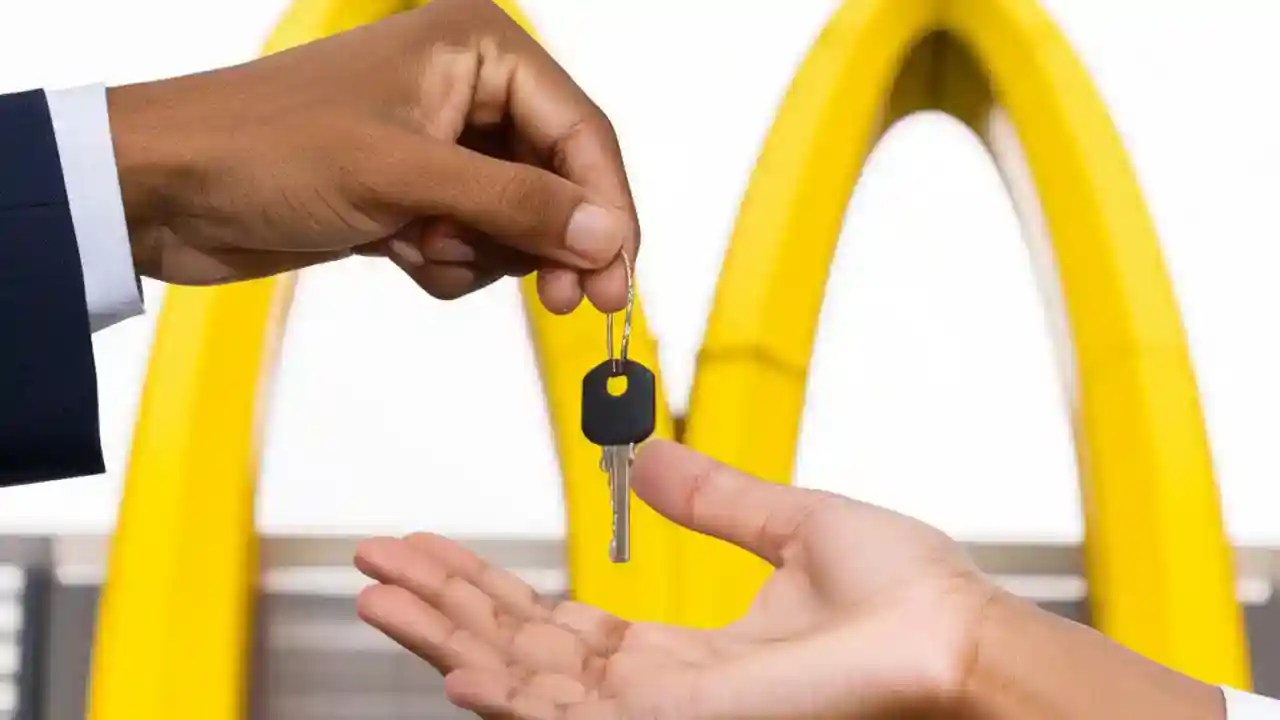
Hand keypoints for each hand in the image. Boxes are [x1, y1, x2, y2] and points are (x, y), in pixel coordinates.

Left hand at [107, 0, 637, 312]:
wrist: (166, 188)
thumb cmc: (267, 148)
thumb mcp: (404, 175)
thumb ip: (514, 205)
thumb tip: (606, 235)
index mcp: (478, 47)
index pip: (580, 132)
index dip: (606, 209)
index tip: (616, 279)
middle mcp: (471, 88)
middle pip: (558, 179)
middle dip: (550, 240)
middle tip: (568, 300)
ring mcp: (442, 143)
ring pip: (518, 218)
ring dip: (482, 252)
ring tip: (421, 245)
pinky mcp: (416, 192)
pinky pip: (474, 241)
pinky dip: (448, 261)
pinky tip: (398, 251)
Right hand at [353, 440, 996, 718]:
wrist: (960, 641)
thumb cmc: (908, 601)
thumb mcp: (790, 527)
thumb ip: (714, 499)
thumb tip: (652, 455)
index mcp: (679, 657)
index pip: (554, 625)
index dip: (486, 587)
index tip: (432, 547)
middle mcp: (656, 697)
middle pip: (521, 653)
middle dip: (444, 608)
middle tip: (375, 561)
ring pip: (526, 685)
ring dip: (449, 638)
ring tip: (379, 593)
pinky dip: (504, 693)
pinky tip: (453, 661)